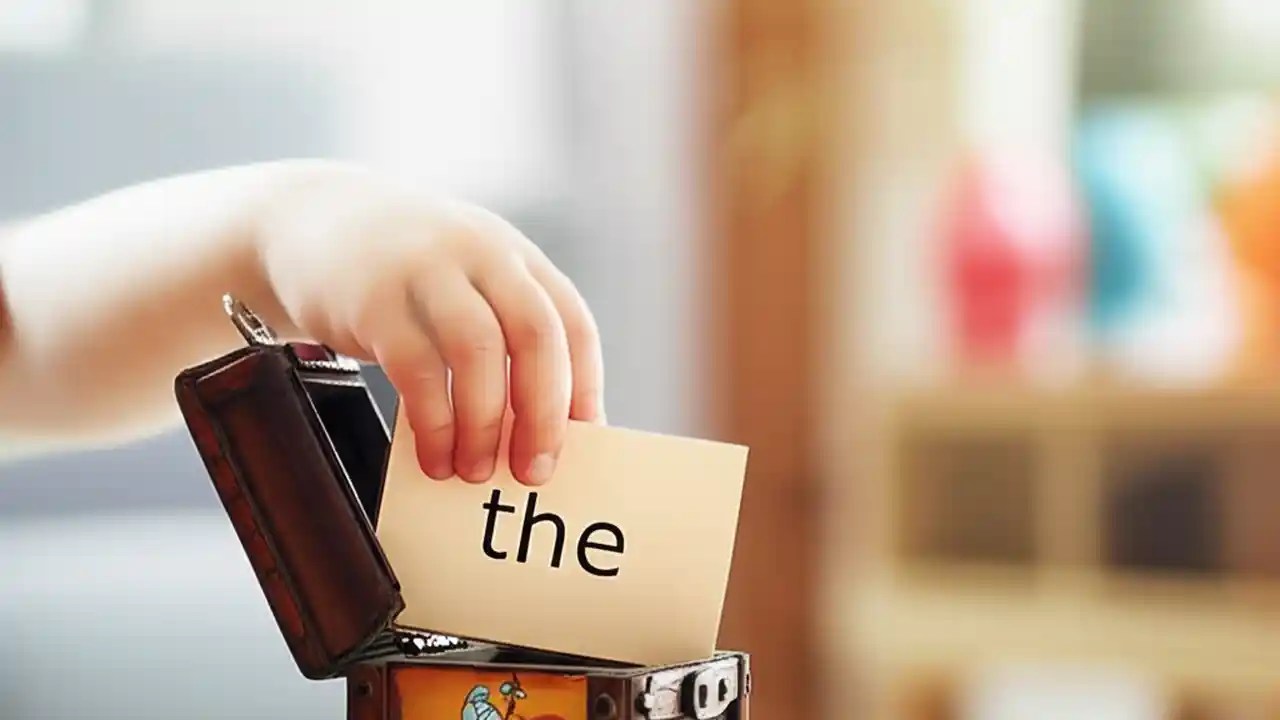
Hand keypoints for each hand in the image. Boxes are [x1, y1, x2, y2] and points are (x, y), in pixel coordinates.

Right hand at [254, 162, 603, 484]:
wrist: (309, 217)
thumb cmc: (402, 273)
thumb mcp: (465, 279)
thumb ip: (502, 335)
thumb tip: (536, 432)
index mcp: (514, 256)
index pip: (573, 324)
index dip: (583, 388)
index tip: (584, 442)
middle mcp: (481, 253)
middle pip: (537, 335)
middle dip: (543, 414)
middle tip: (534, 472)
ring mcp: (427, 270)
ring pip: (478, 351)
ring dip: (484, 423)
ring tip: (475, 472)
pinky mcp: (374, 297)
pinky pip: (417, 369)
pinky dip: (433, 423)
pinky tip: (433, 456)